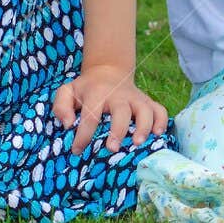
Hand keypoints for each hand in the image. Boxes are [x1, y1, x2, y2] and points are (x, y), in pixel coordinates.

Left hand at [52, 64, 169, 154]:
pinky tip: (157, 134)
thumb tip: (68, 124)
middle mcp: (118, 95)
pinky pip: (159, 109)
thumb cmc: (86, 89)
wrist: (108, 71)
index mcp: (97, 93)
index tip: (77, 150)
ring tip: (138, 143)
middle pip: (121, 112)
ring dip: (144, 126)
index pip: (90, 116)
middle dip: (118, 130)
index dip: (83, 135)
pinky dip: (162, 121)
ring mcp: (135, 98)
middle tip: (112, 148)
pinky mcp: (147, 101)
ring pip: (145, 110)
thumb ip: (61, 106)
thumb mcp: (67, 91)